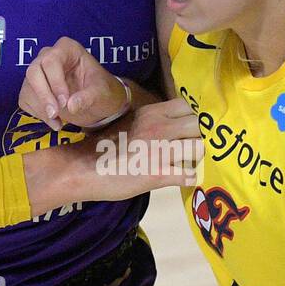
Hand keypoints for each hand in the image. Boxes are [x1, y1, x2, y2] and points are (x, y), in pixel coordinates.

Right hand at [19, 37, 128, 130]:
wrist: (99, 101)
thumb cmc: (102, 90)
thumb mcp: (102, 93)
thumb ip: (88, 97)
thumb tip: (71, 106)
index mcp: (67, 49)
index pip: (51, 61)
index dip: (55, 82)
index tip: (65, 102)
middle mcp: (48, 56)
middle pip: (33, 72)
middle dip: (43, 95)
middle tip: (55, 113)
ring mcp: (39, 72)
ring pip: (28, 87)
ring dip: (41, 108)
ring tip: (60, 121)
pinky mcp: (33, 89)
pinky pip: (26, 99)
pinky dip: (38, 114)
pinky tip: (55, 121)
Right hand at [73, 97, 204, 198]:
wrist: (83, 168)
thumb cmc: (104, 147)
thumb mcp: (130, 123)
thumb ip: (152, 121)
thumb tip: (171, 125)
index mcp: (152, 113)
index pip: (188, 106)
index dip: (194, 117)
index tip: (191, 128)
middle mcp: (160, 128)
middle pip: (199, 125)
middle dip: (201, 135)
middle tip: (194, 147)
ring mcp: (161, 151)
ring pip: (200, 148)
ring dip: (198, 157)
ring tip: (189, 163)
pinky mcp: (159, 175)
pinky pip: (190, 175)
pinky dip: (190, 178)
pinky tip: (182, 179)